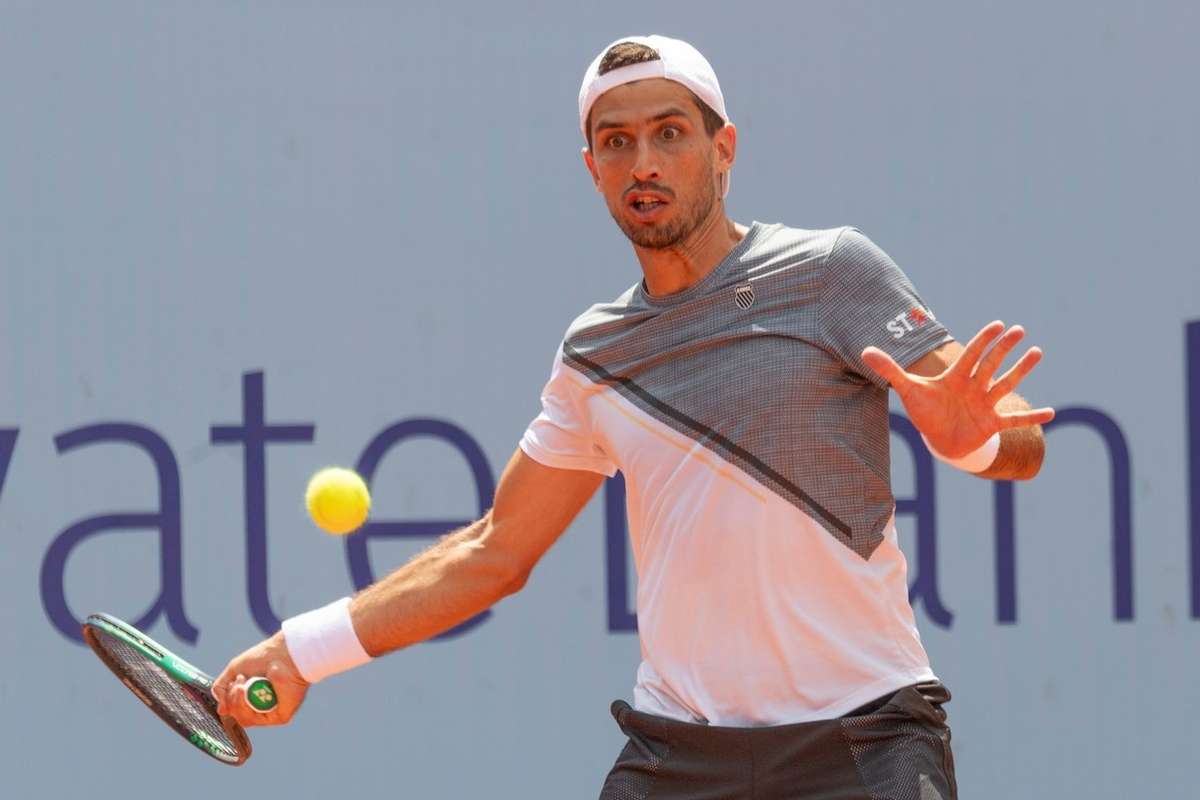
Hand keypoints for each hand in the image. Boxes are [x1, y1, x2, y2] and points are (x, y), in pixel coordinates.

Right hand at [212, 631, 309, 728]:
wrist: (283, 653)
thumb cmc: (263, 657)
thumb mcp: (234, 670)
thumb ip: (222, 689)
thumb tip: (221, 710)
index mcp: (253, 698)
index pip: (235, 710)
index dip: (228, 700)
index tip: (232, 683)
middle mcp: (263, 707)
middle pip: (237, 716)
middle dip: (233, 699)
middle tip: (240, 681)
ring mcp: (271, 713)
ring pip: (244, 720)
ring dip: (238, 701)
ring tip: (243, 684)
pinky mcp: (280, 717)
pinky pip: (256, 719)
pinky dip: (247, 705)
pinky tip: (250, 690)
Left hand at [861, 320, 1054, 457]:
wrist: (940, 439)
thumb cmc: (926, 411)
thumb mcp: (908, 389)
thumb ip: (890, 369)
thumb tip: (865, 351)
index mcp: (956, 377)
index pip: (971, 355)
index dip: (983, 341)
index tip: (998, 324)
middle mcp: (974, 387)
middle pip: (990, 364)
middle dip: (1004, 348)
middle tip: (1020, 330)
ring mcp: (985, 404)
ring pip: (1005, 384)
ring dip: (1021, 370)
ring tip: (1038, 352)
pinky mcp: (992, 423)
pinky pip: (1014, 420)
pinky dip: (1031, 417)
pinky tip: (1051, 413)